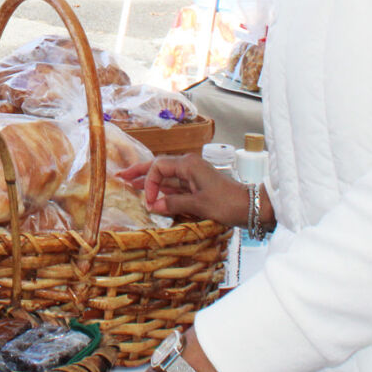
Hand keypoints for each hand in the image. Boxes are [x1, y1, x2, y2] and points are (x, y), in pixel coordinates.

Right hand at [124, 152, 251, 227]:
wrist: (250, 207)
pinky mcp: (197, 187)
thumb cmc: (226, 203)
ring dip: (150, 182)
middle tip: (121, 177)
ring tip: (130, 184)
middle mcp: (189, 166)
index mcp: (188, 164)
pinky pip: (175, 186)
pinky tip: (152, 195)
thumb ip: (173, 203)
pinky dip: (162, 190)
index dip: (149, 182)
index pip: (159, 167)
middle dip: (141, 173)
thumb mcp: (198, 204)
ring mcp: (193, 176)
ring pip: (166, 177)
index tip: (148, 201)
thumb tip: (152, 205)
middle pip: (159, 167)